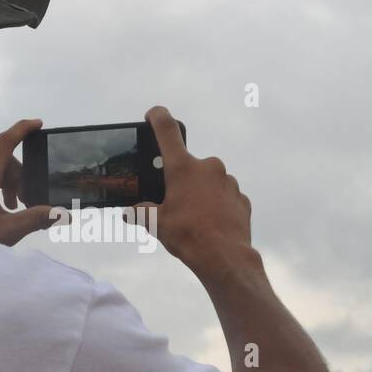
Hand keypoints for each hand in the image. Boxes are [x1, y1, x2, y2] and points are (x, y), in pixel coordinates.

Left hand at [0, 118, 55, 246]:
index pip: (5, 142)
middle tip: (26, 202)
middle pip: (0, 161)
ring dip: (4, 184)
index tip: (37, 124)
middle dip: (18, 177)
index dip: (22, 129)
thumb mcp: (7, 232)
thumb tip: (60, 214)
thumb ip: (35, 219)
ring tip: (11, 209)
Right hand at [133, 106, 254, 277]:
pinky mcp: (241, 198)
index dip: (157, 117)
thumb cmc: (188, 235)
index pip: (167, 130)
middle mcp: (208, 167)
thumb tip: (130, 213)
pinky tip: (209, 224)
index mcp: (183, 167)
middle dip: (180, 180)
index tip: (153, 114)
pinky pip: (224, 197)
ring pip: (208, 182)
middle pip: (188, 166)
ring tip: (192, 218)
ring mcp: (228, 181)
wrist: (225, 257)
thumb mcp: (157, 224)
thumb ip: (141, 213)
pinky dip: (215, 206)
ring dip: (199, 193)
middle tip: (173, 201)